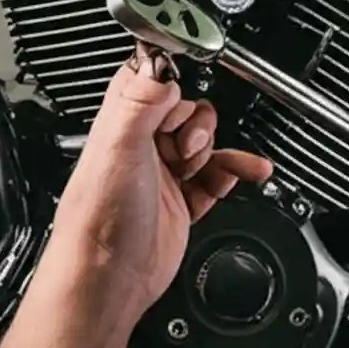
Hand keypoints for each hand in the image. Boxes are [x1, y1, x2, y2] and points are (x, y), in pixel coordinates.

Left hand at [0, 56, 271, 347]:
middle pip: (185, 111)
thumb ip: (138, 102)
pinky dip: (235, 172)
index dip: (171, 79)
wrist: (108, 279)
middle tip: (188, 144)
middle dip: (198, 122)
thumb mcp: (117, 146)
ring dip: (219, 147)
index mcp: (120, 125)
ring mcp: (162, 175)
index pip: (148, 81)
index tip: (186, 82)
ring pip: (205, 144)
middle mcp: (140, 146)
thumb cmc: (98, 219)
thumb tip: (159, 68)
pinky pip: (216, 179)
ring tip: (206, 162)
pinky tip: (249, 170)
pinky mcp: (181, 204)